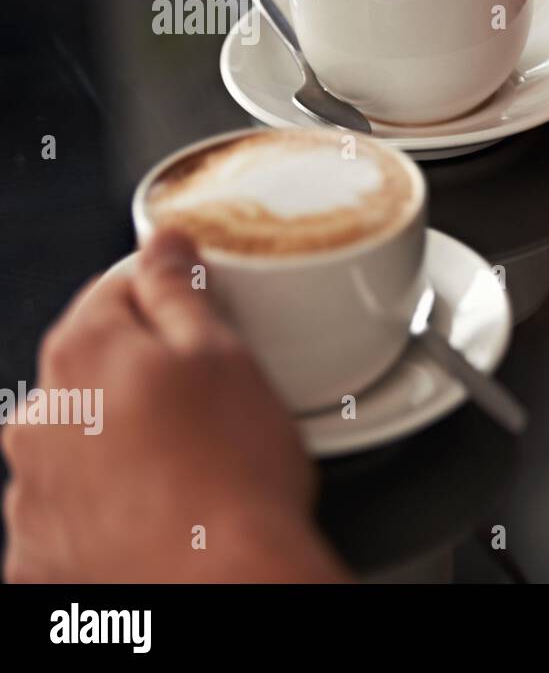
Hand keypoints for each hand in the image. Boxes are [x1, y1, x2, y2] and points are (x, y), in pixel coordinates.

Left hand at [1, 231, 347, 581]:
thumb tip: (161, 243)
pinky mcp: (41, 556)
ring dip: (126, 445)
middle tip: (215, 407)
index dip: (171, 296)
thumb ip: (179, 288)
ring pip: (85, 443)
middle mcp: (39, 422)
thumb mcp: (226, 355)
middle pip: (96, 371)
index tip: (206, 317)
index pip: (117, 289)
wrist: (223, 587)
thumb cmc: (233, 480)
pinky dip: (110, 508)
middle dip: (148, 378)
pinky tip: (163, 515)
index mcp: (81, 354)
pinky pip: (76, 511)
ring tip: (194, 472)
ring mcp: (34, 494)